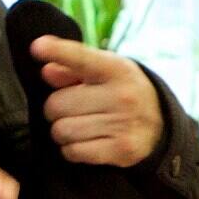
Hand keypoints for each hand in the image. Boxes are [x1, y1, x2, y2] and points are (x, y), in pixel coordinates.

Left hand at [34, 38, 165, 167]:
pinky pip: (72, 151)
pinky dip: (72, 149)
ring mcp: (122, 124)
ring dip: (63, 131)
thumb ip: (73, 67)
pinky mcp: (121, 150)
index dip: (58, 51)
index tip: (38, 47)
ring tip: (80, 126)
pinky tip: (85, 141)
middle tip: (72, 109)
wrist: (160, 126)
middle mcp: (122, 95)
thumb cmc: (122, 92)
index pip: (80, 58)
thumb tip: (47, 72)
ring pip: (61, 130)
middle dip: (56, 109)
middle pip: (56, 104)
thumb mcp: (104, 71)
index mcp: (116, 69)